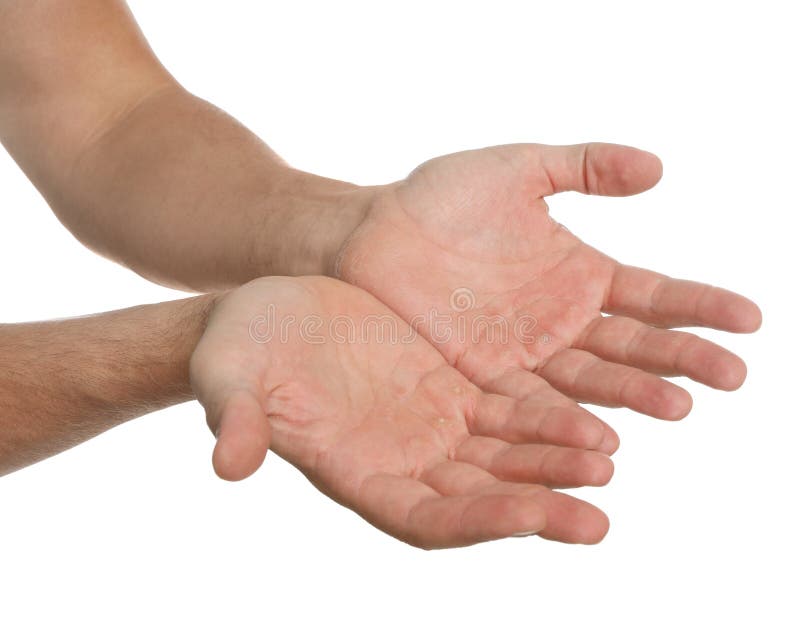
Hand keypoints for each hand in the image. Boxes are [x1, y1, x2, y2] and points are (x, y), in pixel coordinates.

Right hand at [190, 276, 615, 547]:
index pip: (424, 519)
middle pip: (481, 497)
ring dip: (553, 459)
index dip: (479, 523)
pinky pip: (508, 406)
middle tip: (596, 511)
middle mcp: (403, 462)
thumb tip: (229, 464)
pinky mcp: (449, 388)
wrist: (270, 313)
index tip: (533, 518)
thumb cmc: (239, 351)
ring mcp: (431, 426)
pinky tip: (590, 413)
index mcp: (355, 474)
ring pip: (504, 453)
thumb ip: (238, 420)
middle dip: (536, 503)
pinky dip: (546, 413)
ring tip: (607, 455)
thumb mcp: (231, 379)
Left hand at [338, 143, 761, 419]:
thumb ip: (582, 167)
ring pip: (588, 383)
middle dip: (681, 360)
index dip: (698, 306)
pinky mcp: (482, 383)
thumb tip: (660, 167)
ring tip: (675, 407)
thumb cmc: (434, 201)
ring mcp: (523, 358)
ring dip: (632, 396)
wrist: (365, 237)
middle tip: (730, 377)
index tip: (749, 319)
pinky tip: (600, 435)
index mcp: (577, 275)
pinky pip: (531, 405)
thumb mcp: (515, 170)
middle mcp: (559, 324)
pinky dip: (566, 421)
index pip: (651, 295)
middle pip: (631, 347)